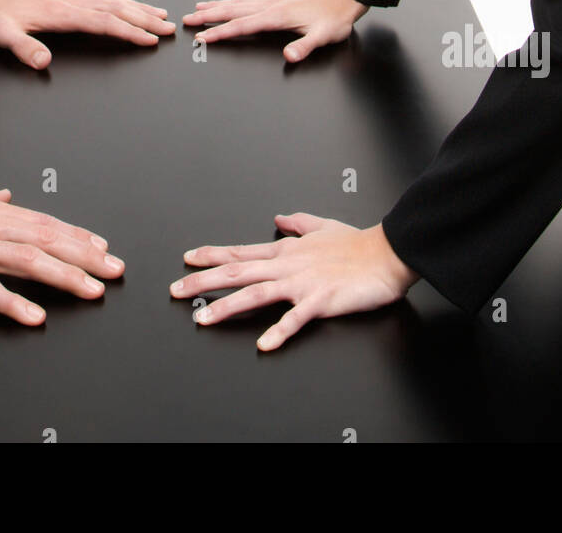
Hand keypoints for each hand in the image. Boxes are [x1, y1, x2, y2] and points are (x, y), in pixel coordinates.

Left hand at [0, 0, 174, 69]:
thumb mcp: (2, 35)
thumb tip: (42, 62)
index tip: (152, 39)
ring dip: (136, 6)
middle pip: (116, 10)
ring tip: (157, 12)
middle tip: (169, 27)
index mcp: (61, 13)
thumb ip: (23, 48)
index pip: (104, 23)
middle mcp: (69, 2)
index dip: (130, 31)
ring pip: (110, 0)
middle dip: (145, 19)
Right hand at [0, 183, 123, 322]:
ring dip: (64, 276)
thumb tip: (5, 194)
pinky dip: (13, 304)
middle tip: (114, 270)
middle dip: (85, 256)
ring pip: (28, 261)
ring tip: (92, 291)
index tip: (101, 247)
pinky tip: (35, 317)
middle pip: (46, 239)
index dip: (76, 234)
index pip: (43, 221)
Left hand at [169, 213, 419, 350]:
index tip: (188, 258)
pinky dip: (279, 330)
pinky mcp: (320, 300)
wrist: (385, 254)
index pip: (241, 251)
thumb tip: (280, 217)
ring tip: (202, 318)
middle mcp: (287, 265)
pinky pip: (295, 318)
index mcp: (286, 251)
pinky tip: (263, 343)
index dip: (212, 254)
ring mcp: (301, 283)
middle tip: (176, 289)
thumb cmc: (356, 244)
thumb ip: (298, 223)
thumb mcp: (321, 226)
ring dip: (226, 306)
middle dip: (203, 281)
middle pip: (236, 271)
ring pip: (255, 293)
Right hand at [181, 0, 367, 62]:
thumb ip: (305, 47)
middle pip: (233, 11)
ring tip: (200, 6)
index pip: (242, 25)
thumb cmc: (334, 20)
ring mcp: (274, 1)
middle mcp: (271, 6)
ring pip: (239, 2)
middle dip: (209, 16)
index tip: (201, 37)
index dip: (220, 32)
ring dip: (218, 5)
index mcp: (277, 16)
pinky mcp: (280, 0)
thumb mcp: (323, 37)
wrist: (345, 1)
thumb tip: (288, 56)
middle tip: (187, 20)